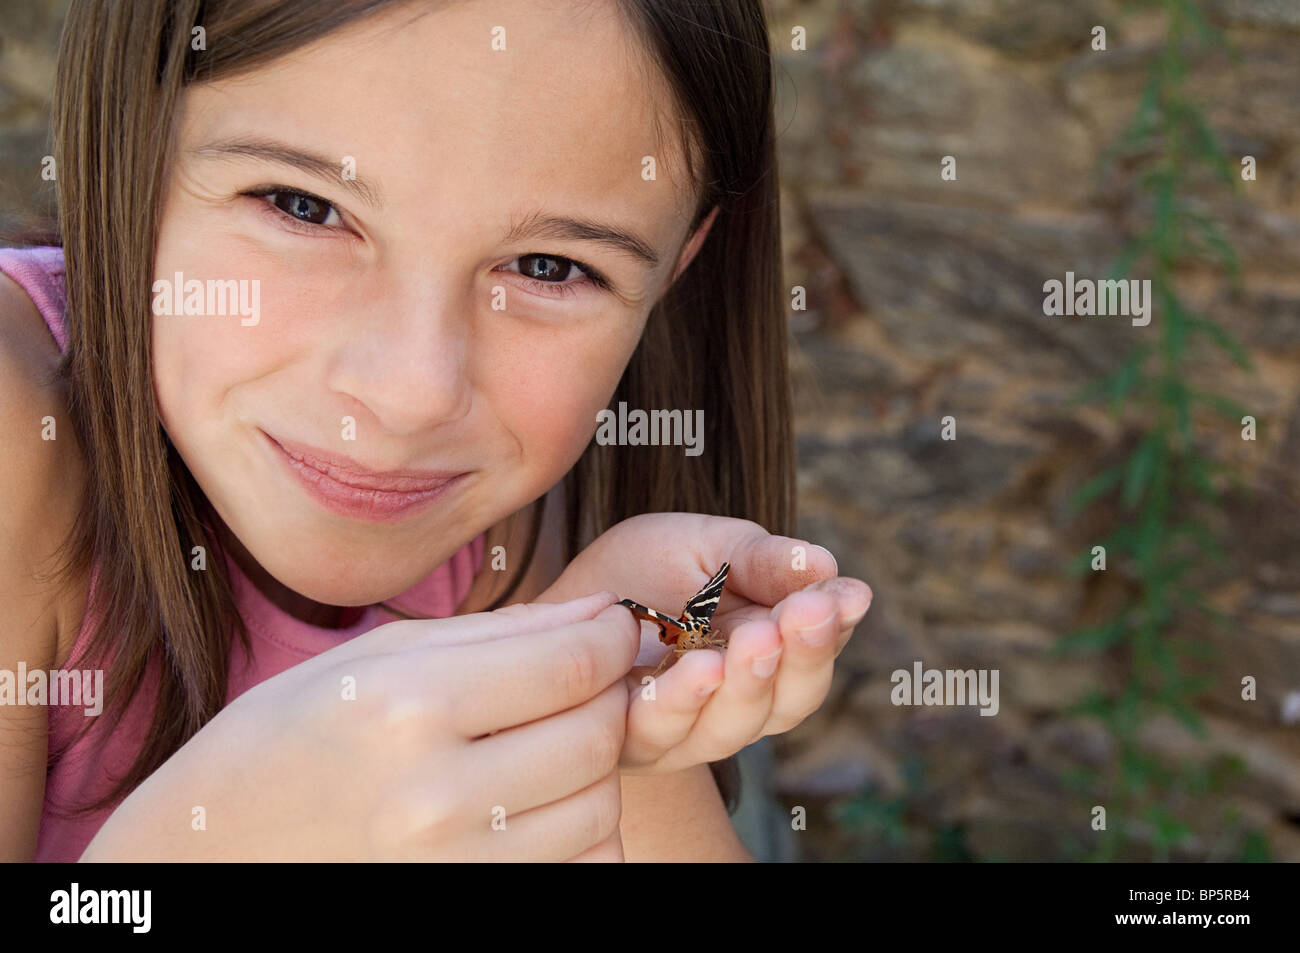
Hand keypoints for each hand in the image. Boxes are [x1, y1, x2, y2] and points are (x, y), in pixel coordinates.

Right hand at [79, 593, 639, 861]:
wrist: (204, 860)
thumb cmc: (280, 743)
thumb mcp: (370, 660)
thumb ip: (495, 633)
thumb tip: (599, 613)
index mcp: (407, 707)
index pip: (571, 666)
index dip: (613, 638)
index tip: (615, 626)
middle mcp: (435, 797)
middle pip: (595, 737)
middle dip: (610, 697)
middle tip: (586, 681)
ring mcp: (454, 871)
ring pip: (599, 809)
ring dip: (597, 769)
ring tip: (550, 745)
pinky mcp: (468, 913)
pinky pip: (579, 871)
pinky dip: (581, 835)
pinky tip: (539, 806)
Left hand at [539, 514, 871, 773]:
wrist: (563, 596)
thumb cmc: (646, 570)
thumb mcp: (709, 547)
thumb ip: (762, 561)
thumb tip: (825, 564)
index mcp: (771, 656)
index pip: (813, 654)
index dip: (832, 630)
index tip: (844, 596)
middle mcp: (738, 704)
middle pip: (787, 701)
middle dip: (800, 655)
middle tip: (808, 614)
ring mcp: (686, 731)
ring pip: (731, 726)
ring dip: (747, 683)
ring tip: (758, 638)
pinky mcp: (629, 741)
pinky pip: (660, 731)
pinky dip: (682, 702)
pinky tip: (699, 668)